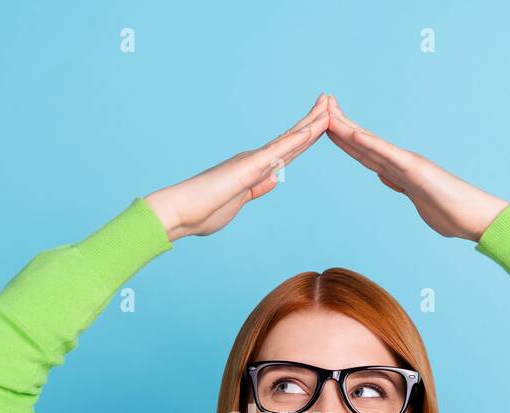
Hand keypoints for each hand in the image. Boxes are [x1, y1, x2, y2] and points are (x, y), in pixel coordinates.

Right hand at [144, 94, 330, 241]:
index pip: (286, 152)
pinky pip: (277, 152)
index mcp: (253, 170)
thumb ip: (256, 189)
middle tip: (330, 102)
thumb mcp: (238, 201)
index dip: (305, 138)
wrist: (179, 212)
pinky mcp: (248, 168)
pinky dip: (295, 140)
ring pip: (288, 140)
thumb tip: (273, 179)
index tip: (320, 124)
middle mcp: (254, 160)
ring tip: (328, 106)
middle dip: (312, 122)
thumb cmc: (202, 211)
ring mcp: (252, 162)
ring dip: (310, 124)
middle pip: (291, 139)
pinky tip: (311, 129)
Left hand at [324, 94, 508, 241]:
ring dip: (347, 128)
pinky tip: (351, 133)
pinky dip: (368, 143)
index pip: (364, 153)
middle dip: (340, 126)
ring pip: (369, 144)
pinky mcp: (414, 170)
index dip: (344, 140)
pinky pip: (386, 155)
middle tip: (321, 105)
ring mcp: (407, 164)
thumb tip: (384, 176)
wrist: (474, 217)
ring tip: (328, 112)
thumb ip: (400, 185)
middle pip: (362, 143)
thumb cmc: (450, 211)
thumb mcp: (415, 198)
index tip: (327, 126)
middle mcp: (400, 162)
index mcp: (398, 171)